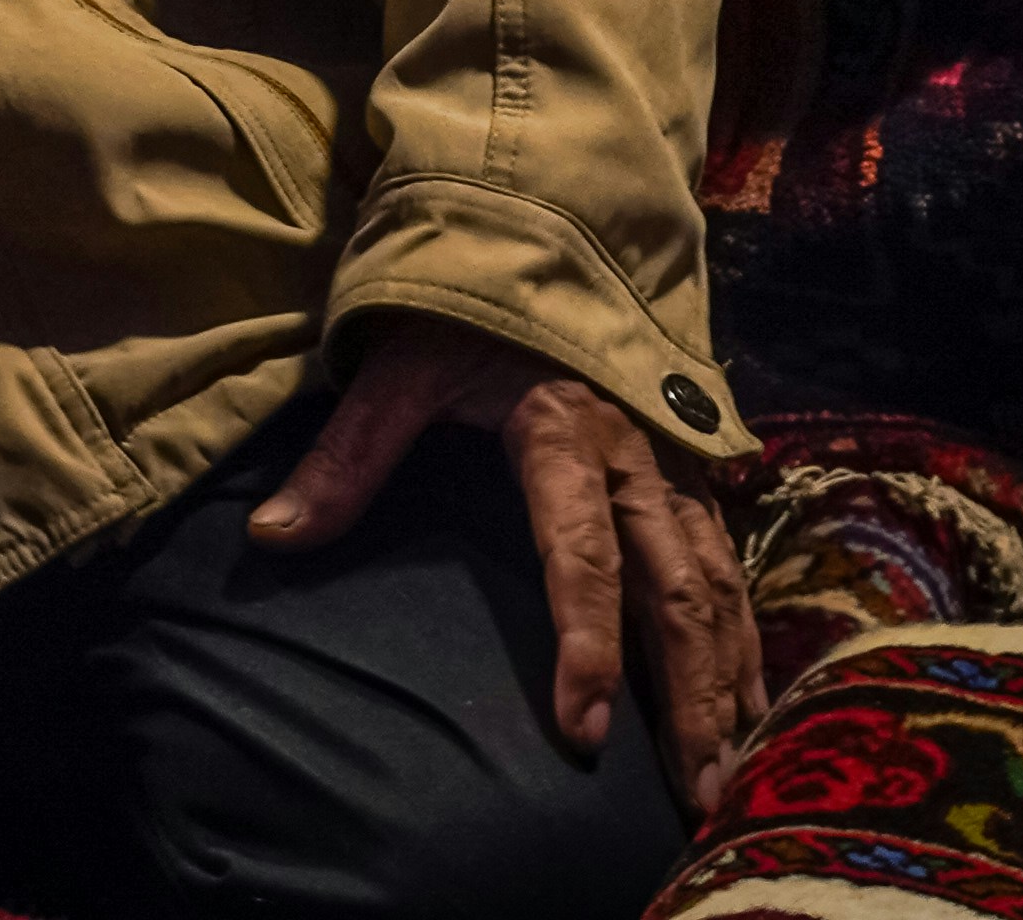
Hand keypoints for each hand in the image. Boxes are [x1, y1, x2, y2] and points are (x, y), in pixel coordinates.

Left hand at [247, 315, 766, 820]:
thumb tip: (273, 536)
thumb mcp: (400, 365)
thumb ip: (348, 454)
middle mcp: (635, 456)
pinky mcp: (693, 472)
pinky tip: (750, 708)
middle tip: (695, 793)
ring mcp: (674, 466)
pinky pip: (730, 566)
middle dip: (688, 695)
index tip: (582, 731)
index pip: (579, 554)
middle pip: (674, 589)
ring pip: (716, 584)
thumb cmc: (468, 306)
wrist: (549, 229)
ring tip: (726, 774)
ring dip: (726, 680)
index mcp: (562, 431)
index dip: (585, 645)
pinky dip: (743, 641)